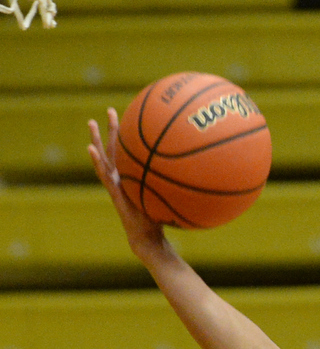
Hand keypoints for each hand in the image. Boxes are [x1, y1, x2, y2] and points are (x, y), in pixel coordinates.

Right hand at [87, 108, 166, 261]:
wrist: (148, 237)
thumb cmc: (161, 219)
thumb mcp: (172, 196)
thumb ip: (179, 183)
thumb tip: (202, 171)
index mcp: (134, 176)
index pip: (132, 151)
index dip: (131, 135)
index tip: (134, 117)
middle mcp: (123, 178)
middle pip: (116, 149)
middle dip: (113, 130)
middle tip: (110, 110)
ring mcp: (115, 185)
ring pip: (104, 158)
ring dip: (97, 140)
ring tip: (91, 123)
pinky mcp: (113, 193)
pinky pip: (103, 175)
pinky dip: (96, 161)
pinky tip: (90, 149)